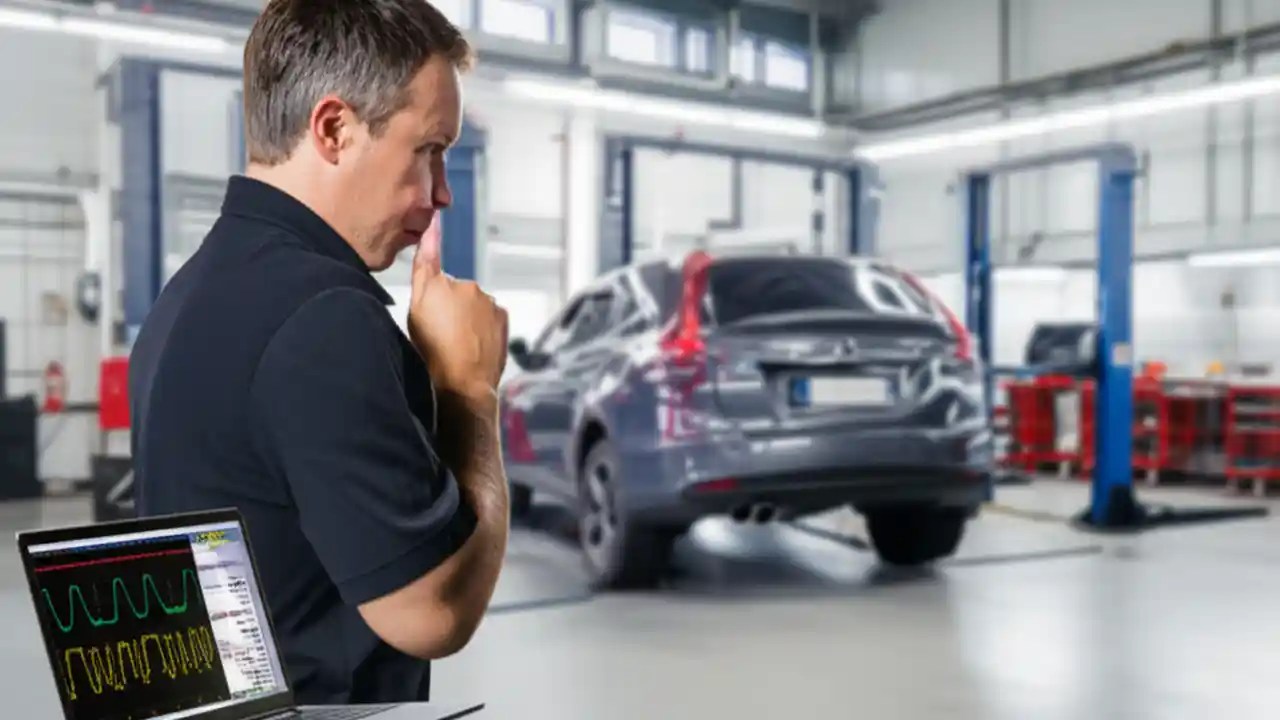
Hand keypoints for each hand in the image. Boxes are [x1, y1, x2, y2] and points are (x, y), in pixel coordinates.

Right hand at [408, 215, 508, 400]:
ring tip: (456, 342)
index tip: (433, 241)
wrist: (464, 382)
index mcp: (444, 283)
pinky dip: (482, 328)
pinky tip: (472, 345)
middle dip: (448, 305)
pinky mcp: (502, 319)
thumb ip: (425, 267)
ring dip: (466, 318)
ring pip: (473, 306)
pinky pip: (489, 318)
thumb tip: (432, 229)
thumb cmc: (434, 349)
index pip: (434, 265)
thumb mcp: (416, 308)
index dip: (431, 259)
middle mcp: (469, 287)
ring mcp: (489, 304)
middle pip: (454, 291)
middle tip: (440, 331)